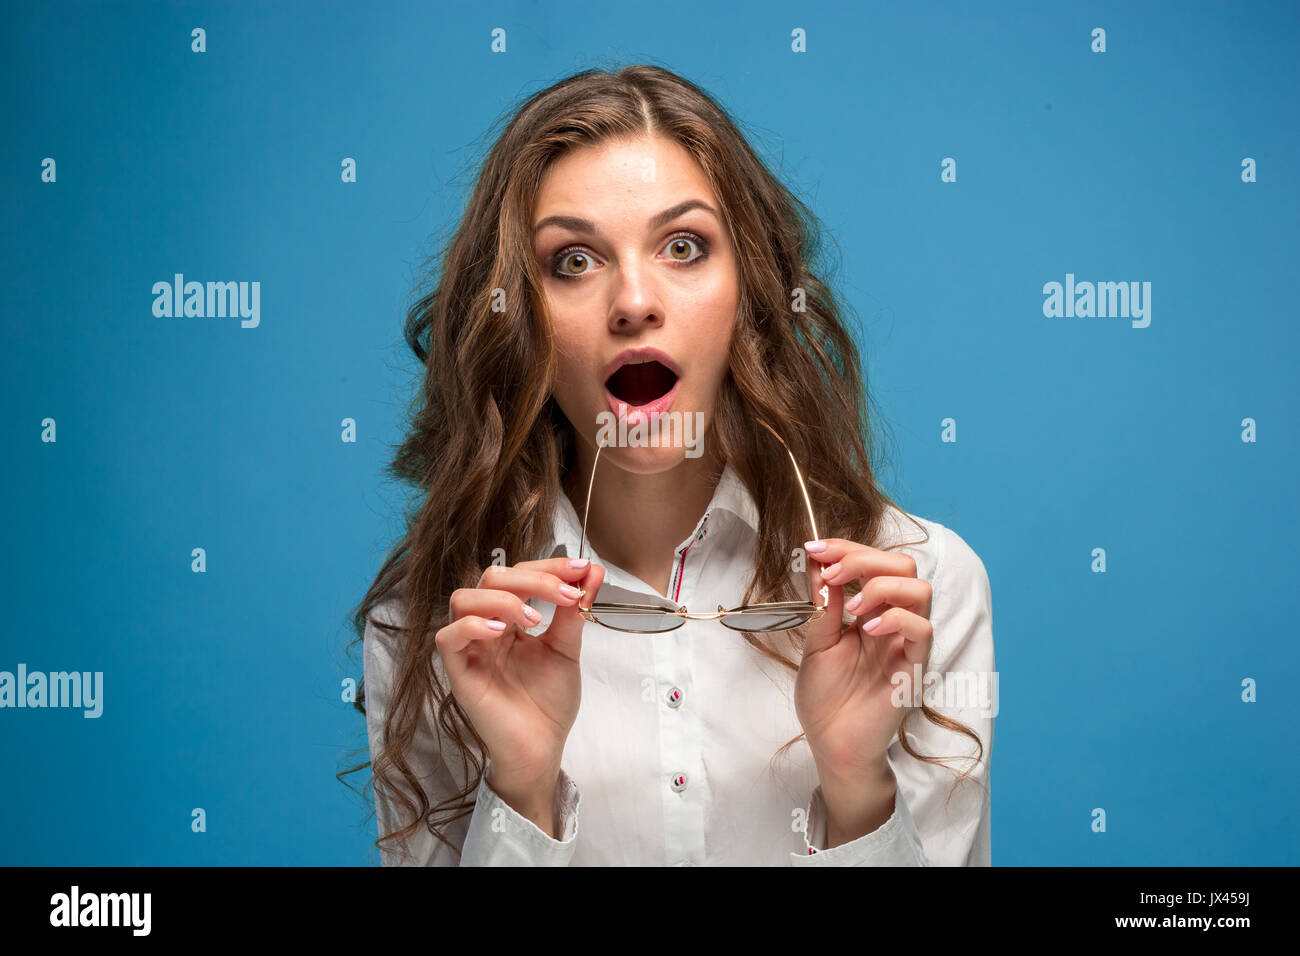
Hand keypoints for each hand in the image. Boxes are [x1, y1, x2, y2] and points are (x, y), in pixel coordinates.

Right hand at [436, 556, 604, 799]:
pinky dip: (473, 626)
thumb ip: (574, 611)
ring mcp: (470, 649)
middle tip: (566, 594)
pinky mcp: (459, 673)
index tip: (583, 570)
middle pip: (491, 578)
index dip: (549, 566)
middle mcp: (486, 628)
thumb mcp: (566, 648)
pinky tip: (502, 633)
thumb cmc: (549, 702)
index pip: (519, 574)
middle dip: (532, 578)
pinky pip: (448, 638)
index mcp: (510, 619)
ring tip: (534, 620)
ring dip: (503, 599)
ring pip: (464, 599)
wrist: (542, 748)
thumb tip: (592, 572)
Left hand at [794, 538, 932, 786]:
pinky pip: (923, 628)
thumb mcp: (816, 642)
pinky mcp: (914, 666)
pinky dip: (895, 618)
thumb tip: (819, 561)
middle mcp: (892, 621)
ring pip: (920, 588)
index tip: (814, 548)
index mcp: (869, 611)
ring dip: (882, 585)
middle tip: (833, 573)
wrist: (831, 743)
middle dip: (865, 558)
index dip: (845, 548)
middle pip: (903, 565)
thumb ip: (823, 604)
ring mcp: (906, 642)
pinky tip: (866, 630)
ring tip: (852, 606)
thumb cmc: (825, 698)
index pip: (872, 563)